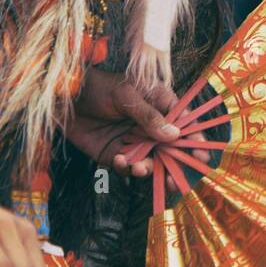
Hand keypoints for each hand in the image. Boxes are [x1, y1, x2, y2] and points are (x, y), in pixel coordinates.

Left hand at [64, 67, 205, 187]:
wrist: (64, 98)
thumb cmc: (97, 86)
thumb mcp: (125, 95)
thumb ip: (148, 115)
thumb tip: (174, 134)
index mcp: (158, 103)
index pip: (183, 121)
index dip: (194, 137)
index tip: (201, 154)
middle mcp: (150, 125)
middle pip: (171, 148)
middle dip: (176, 164)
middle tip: (176, 179)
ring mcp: (134, 140)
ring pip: (152, 161)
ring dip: (150, 169)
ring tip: (142, 169)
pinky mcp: (117, 154)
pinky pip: (129, 167)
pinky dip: (128, 168)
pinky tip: (120, 160)